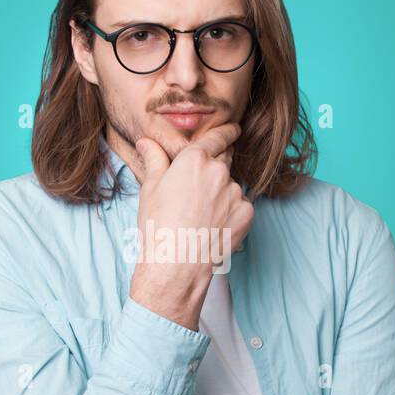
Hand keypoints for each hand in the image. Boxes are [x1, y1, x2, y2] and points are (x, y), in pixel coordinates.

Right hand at [129, 123, 254, 330]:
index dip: (226, 131)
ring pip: (231, 187)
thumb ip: (155, 159)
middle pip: (224, 161)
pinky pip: (240, 206)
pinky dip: (231, 213)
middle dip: (215, 170)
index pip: (217, 137)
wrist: (176, 265)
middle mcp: (219, 171)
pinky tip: (213, 227)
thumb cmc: (157, 227)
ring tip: (201, 217)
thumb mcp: (150, 189)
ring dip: (222, 195)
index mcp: (195, 160)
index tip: (234, 129)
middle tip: (199, 191)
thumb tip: (147, 141)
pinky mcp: (247, 213)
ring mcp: (236, 193)